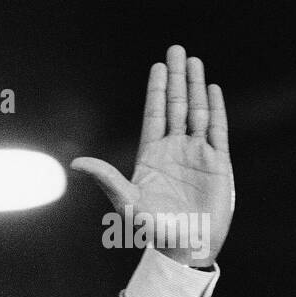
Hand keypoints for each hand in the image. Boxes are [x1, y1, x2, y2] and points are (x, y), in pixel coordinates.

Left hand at [71, 45, 232, 265]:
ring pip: (197, 112)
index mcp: (151, 156)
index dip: (157, 90)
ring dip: (195, 87)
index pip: (155, 114)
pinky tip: (212, 89)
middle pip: (176, 106)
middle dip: (177, 78)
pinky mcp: (218, 163)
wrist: (184, 247)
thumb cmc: (152, 229)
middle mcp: (175, 150)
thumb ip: (106, 178)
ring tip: (195, 61)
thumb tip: (76, 163)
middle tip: (176, 49)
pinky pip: (218, 129)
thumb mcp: (125, 202)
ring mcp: (197, 154)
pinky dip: (215, 108)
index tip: (157, 66)